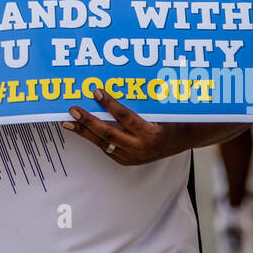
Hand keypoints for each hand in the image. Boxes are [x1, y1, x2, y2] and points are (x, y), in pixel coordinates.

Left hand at [61, 87, 186, 165]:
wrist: (184, 140)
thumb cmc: (173, 121)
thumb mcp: (161, 109)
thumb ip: (140, 103)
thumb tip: (113, 90)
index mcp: (151, 134)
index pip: (125, 117)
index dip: (109, 104)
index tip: (96, 92)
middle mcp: (141, 148)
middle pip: (108, 133)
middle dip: (88, 121)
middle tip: (73, 110)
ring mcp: (133, 157)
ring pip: (103, 143)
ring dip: (84, 132)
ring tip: (68, 122)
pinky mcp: (128, 161)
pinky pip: (107, 149)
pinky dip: (94, 138)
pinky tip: (82, 130)